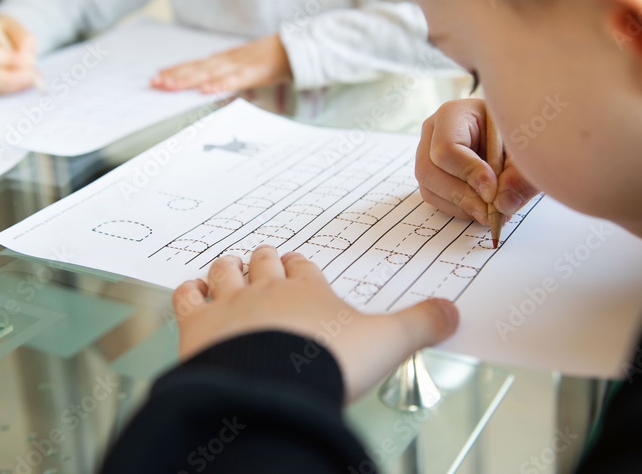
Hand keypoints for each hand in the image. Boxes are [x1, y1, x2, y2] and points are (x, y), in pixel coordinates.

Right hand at [0, 16, 38, 93]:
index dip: (7, 59)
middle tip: (30, 76)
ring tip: (27, 79)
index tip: (29, 61)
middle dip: (8, 78)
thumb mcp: (16, 27)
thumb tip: (27, 60)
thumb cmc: (3, 32)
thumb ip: (24, 39)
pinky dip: (5, 89)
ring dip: (8, 85)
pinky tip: (18, 82)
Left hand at [151, 34, 291, 93]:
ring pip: (209, 73)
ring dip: (189, 79)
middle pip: (197, 68)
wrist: (298, 48)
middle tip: (154, 82)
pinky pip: (234, 80)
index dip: (177, 70)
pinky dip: (219, 85)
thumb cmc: (273, 59)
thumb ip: (229, 75)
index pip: (196, 65)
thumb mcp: (247, 67)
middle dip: (175, 76)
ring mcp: (240, 64)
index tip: (158, 77)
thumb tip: (213, 84)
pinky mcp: (254, 71)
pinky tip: (205, 90)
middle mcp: (228, 59)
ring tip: (169, 85)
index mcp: (226, 59)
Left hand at [173, 246, 458, 400]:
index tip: (298, 262)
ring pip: (225, 272)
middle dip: (263, 259)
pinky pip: (187, 296)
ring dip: (226, 268)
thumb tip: (454, 311)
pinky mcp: (199, 324)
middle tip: (262, 257)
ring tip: (226, 265)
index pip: (304, 266)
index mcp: (310, 290)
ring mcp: (231, 304)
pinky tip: (190, 290)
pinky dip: (188, 291)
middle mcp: (268, 289)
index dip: (300, 264)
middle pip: (263, 263)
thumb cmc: (328, 363)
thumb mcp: (387, 342)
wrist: (274, 384)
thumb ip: (420, 325)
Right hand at [417, 98, 539, 223]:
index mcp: (454, 114)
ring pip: (429, 188)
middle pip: (429, 171)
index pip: (446, 148)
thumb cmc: (518, 131)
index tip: (493, 191)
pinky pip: (435, 198)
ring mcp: (428, 153)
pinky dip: (459, 209)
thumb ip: (520, 175)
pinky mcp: (434, 173)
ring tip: (492, 211)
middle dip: (461, 196)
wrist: (517, 132)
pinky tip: (483, 207)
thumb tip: (502, 205)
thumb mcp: (527, 148)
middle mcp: (433, 132)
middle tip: (491, 211)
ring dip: (461, 206)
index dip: (469, 174)